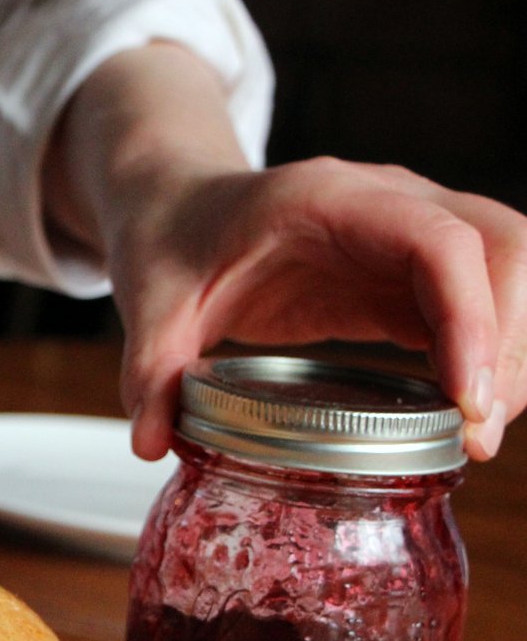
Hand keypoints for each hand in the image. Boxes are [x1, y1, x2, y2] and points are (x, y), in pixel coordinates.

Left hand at [44, 42, 525, 462]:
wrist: (177, 208)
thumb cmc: (172, 240)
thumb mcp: (150, 299)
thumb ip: (149, 366)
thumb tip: (150, 443)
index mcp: (329, 198)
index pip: (436, 242)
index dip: (470, 317)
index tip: (466, 399)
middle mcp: (388, 202)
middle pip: (500, 250)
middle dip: (510, 342)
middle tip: (479, 435)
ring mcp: (409, 233)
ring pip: (508, 273)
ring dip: (512, 351)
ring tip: (477, 436)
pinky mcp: (411, 274)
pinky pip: (479, 305)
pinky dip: (489, 357)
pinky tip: (466, 418)